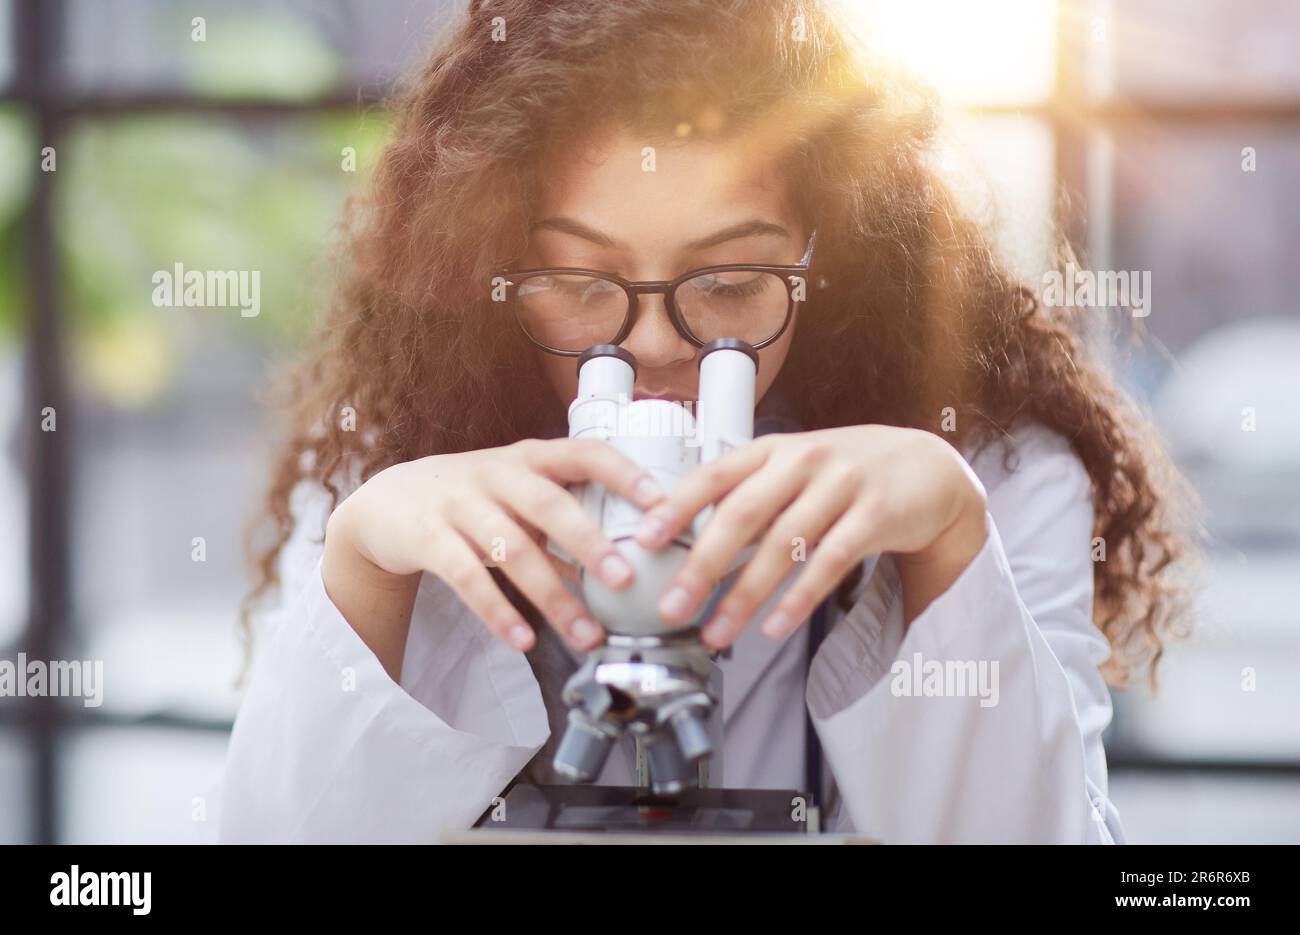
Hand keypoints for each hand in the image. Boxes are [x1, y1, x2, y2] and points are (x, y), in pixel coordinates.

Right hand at [326, 437, 664, 656]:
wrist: (389, 502)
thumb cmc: (473, 499)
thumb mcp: (518, 495)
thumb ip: (565, 523)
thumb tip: (628, 564)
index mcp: (530, 458)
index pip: (584, 452)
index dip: (623, 473)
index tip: (660, 500)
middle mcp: (496, 474)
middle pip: (548, 503)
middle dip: (589, 542)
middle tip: (625, 579)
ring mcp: (459, 504)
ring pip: (512, 550)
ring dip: (553, 596)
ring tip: (586, 635)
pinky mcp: (428, 538)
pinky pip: (466, 579)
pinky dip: (498, 612)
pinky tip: (524, 640)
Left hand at [632, 425, 988, 648]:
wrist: (926, 468)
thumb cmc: (845, 473)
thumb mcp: (792, 468)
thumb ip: (747, 495)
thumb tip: (684, 540)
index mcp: (773, 450)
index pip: (714, 474)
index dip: (676, 506)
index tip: (643, 540)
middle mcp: (803, 461)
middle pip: (743, 514)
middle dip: (702, 565)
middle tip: (671, 606)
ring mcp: (842, 486)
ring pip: (783, 545)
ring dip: (745, 594)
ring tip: (716, 631)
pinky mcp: (876, 516)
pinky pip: (831, 563)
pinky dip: (799, 599)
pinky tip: (774, 626)